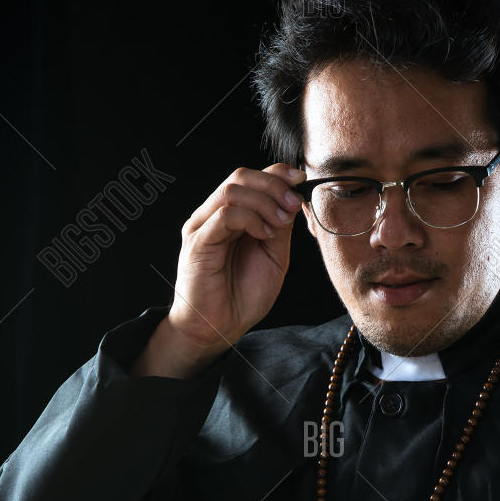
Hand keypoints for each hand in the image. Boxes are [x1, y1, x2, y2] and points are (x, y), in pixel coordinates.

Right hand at [167, 161, 306, 356]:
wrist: (218, 327)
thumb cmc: (242, 295)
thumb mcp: (273, 256)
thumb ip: (280, 227)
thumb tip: (294, 198)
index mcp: (231, 215)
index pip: (250, 178)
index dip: (277, 173)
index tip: (301, 181)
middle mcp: (213, 215)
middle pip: (241, 176)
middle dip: (273, 185)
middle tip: (293, 204)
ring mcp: (202, 226)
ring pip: (232, 190)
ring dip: (264, 202)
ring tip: (279, 224)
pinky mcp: (198, 242)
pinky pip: (224, 215)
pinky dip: (250, 219)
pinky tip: (264, 235)